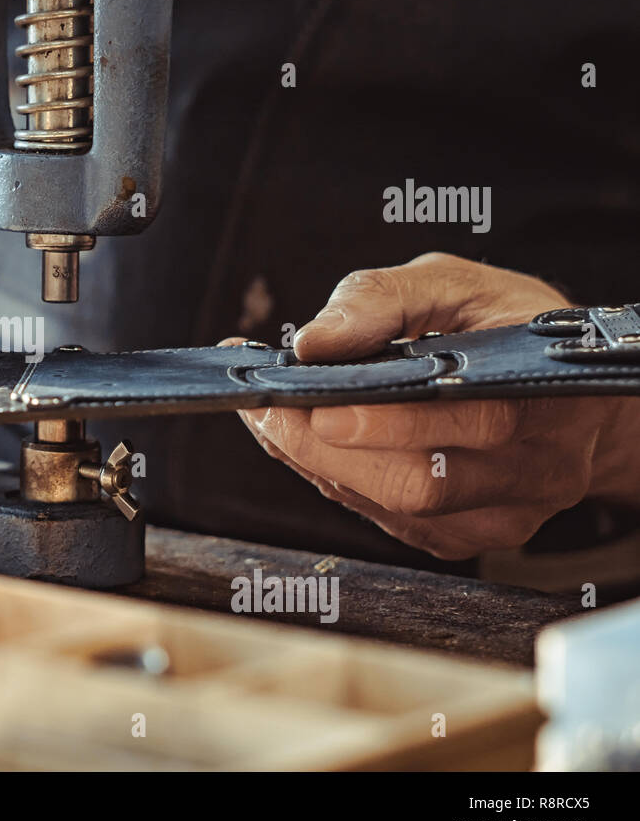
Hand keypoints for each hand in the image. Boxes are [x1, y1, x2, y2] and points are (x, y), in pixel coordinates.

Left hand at [230, 252, 639, 558]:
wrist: (553, 386)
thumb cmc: (501, 325)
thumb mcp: (450, 283)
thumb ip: (380, 300)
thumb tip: (311, 342)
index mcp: (551, 395)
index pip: (476, 422)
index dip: (387, 421)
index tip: (314, 404)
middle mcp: (541, 468)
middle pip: (423, 483)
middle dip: (327, 449)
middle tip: (267, 409)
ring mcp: (505, 514)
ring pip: (398, 509)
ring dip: (320, 465)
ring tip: (273, 416)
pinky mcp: (466, 537)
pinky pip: (388, 521)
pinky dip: (336, 480)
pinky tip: (310, 442)